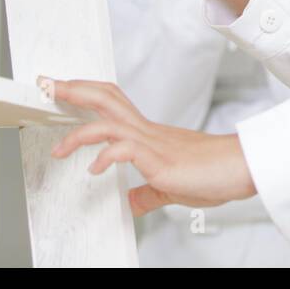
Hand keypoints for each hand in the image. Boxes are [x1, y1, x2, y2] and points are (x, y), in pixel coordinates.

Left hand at [45, 78, 256, 214]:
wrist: (241, 167)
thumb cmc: (214, 172)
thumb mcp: (171, 186)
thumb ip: (148, 193)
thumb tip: (130, 203)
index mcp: (148, 134)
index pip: (111, 104)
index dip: (85, 93)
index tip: (61, 90)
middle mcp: (147, 132)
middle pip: (105, 98)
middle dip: (74, 91)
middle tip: (48, 86)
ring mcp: (152, 142)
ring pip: (108, 121)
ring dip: (78, 132)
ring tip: (58, 147)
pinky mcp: (159, 159)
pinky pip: (125, 150)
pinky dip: (105, 156)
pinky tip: (95, 170)